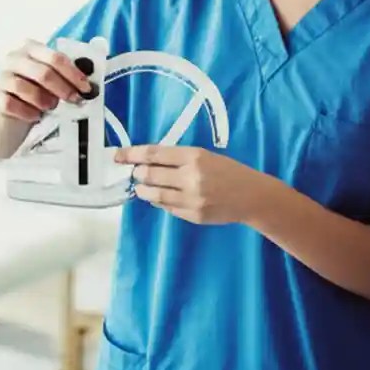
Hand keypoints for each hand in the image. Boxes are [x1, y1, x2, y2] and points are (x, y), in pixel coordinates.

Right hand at [0, 39, 93, 122]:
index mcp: (31, 50)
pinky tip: (34, 116)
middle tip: (74, 100)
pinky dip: (28, 112)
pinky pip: (12, 104)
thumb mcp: (47, 84)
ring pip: (27, 88)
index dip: (74, 73)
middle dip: (63, 88)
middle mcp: (14, 59)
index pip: (56, 57)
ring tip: (50, 108)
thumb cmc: (29, 97)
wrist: (1, 118)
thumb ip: (63, 78)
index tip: (86, 88)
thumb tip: (88, 84)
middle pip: (43, 72)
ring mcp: (1, 77)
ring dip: (44, 101)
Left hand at [115, 145, 270, 224]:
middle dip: (137, 173)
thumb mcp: (204, 156)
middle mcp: (191, 177)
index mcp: (194, 157)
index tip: (118, 155)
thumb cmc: (227, 171)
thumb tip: (146, 161)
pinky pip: (167, 207)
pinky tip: (157, 197)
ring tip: (140, 186)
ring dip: (142, 189)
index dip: (132, 154)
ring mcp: (191, 199)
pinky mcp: (192, 216)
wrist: (252, 196)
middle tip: (135, 172)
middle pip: (150, 174)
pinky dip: (158, 201)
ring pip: (154, 194)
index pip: (154, 154)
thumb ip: (177, 158)